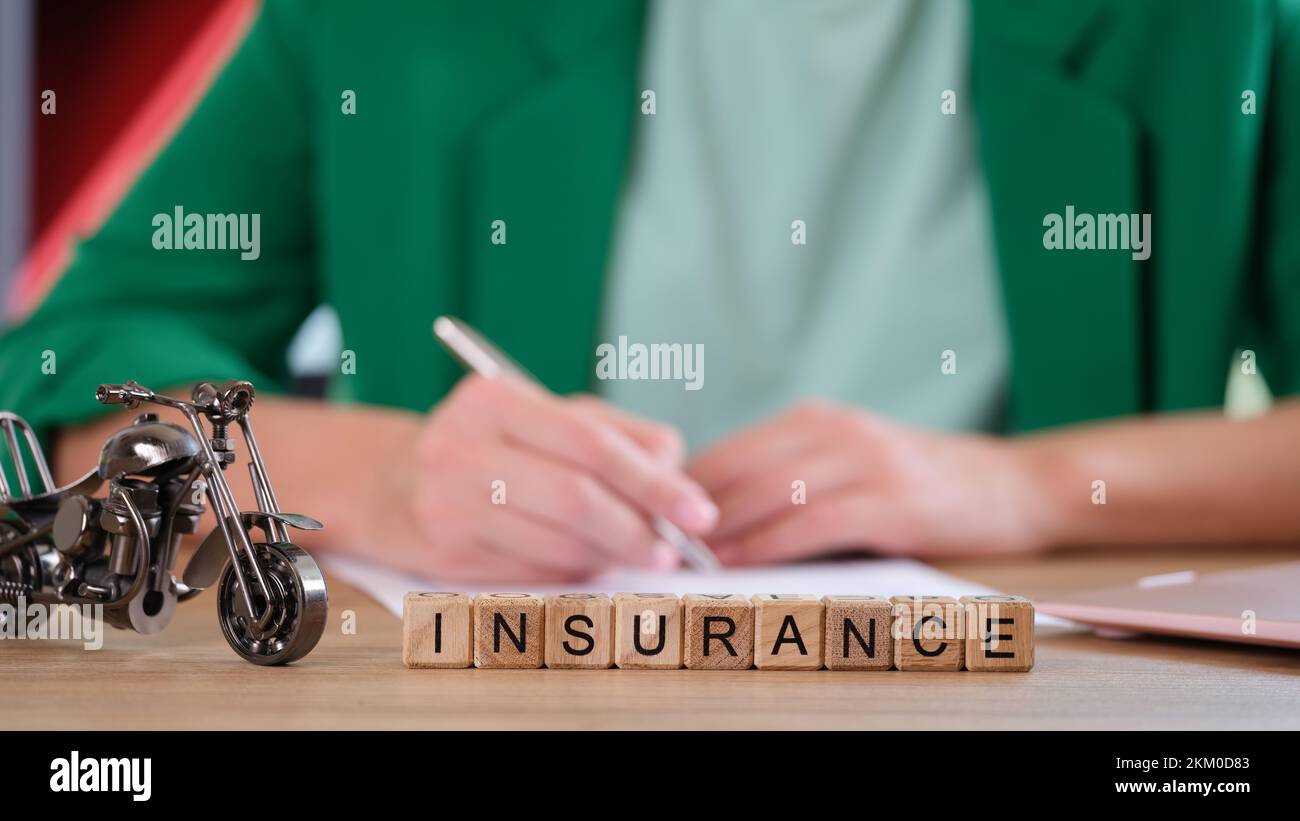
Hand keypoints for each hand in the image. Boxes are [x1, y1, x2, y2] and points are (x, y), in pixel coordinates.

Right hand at [350, 376, 716, 581]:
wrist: (392, 485)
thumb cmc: (494, 447)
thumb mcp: (551, 418)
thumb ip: (619, 434)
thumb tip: (676, 470)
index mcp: (494, 399)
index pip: (591, 444)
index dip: (652, 482)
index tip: (699, 512)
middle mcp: (461, 447)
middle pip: (575, 497)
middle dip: (639, 529)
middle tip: (677, 550)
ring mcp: (446, 504)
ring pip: (558, 543)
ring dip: (610, 555)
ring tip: (634, 552)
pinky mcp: (444, 555)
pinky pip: (534, 573)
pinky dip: (573, 572)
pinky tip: (585, 560)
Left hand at [687, 401, 1050, 564]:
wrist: (1014, 486)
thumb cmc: (924, 484)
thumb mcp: (855, 462)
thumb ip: (797, 476)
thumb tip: (721, 517)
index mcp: (819, 419)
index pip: (732, 450)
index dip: (686, 487)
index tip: (652, 518)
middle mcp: (836, 431)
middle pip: (740, 469)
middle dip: (690, 511)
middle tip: (655, 544)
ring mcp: (865, 462)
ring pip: (768, 493)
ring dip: (720, 530)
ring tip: (683, 559)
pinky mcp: (891, 502)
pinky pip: (811, 523)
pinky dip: (766, 545)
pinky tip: (739, 562)